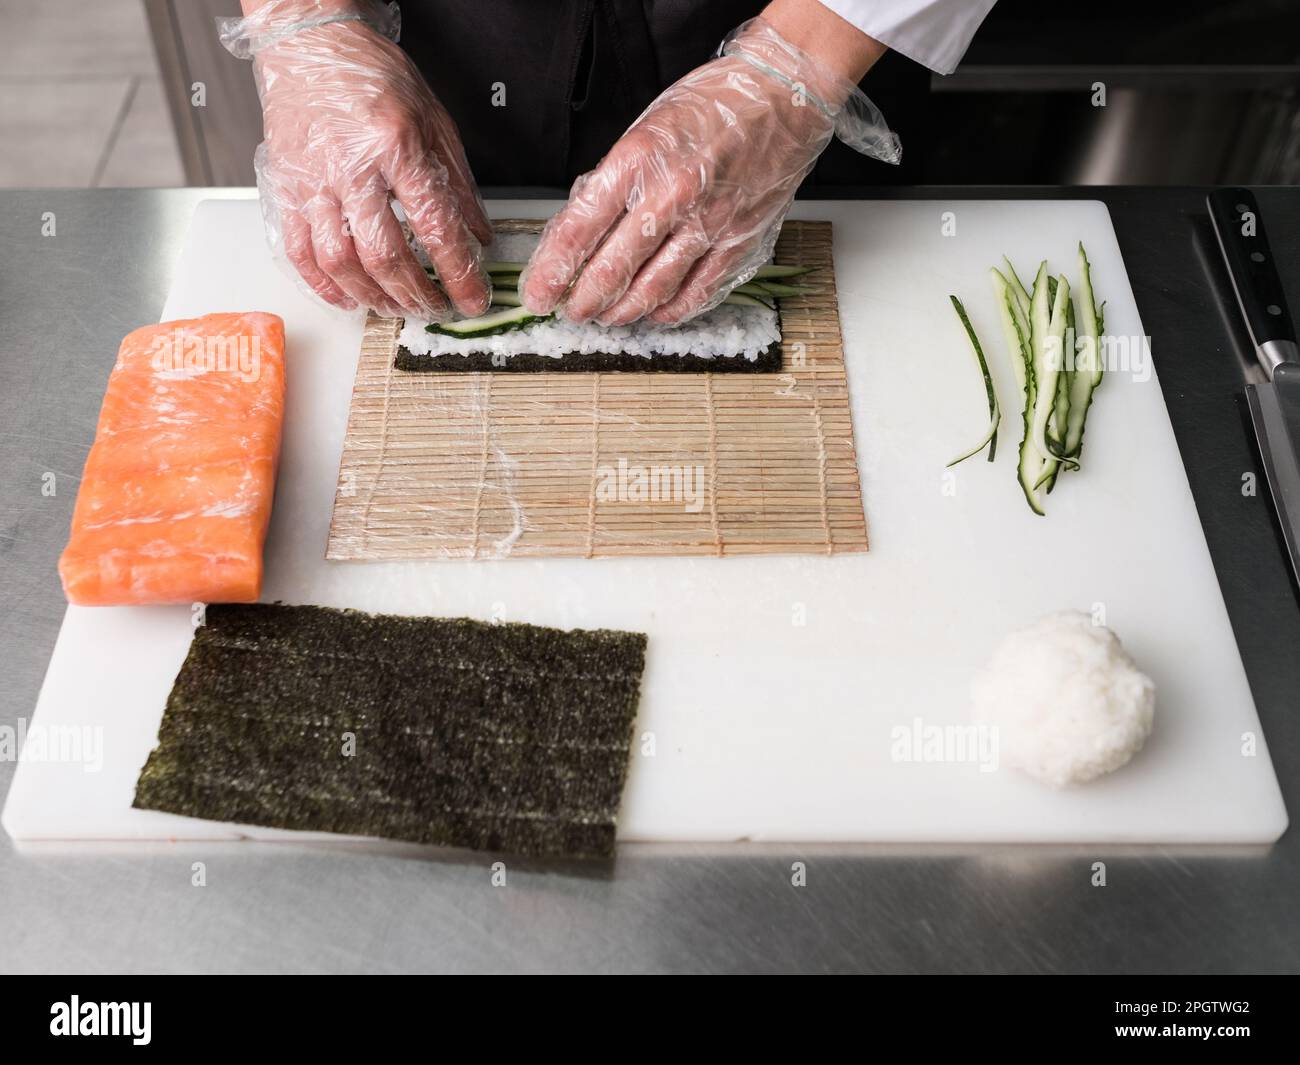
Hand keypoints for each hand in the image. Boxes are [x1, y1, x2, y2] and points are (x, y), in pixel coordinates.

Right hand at [236, 5, 491, 318]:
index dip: (458, 273)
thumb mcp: (434, 120)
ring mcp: (313, 180)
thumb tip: (479, 236)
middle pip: (385, 255)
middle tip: (435, 310)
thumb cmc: (371, 74)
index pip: (434, 226)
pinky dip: (323, 284)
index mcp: (396, 145)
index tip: (474, 300)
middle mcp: (351, 167)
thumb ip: (458, 183)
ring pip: (340, 261)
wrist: (309, 42)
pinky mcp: (285, 187)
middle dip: (416, 295)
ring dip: (373, 297)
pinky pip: (299, 250)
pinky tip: (348, 297)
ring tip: (397, 307)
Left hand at [522, 15, 895, 326]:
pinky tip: (654, 313)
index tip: (538, 294)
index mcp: (637, 161)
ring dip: (621, 311)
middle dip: (583, 301)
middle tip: (571, 311)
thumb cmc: (712, 108)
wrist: (781, 97)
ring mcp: (708, 224)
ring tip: (605, 315)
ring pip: (652, 290)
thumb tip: (579, 227)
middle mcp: (671, 195)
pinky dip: (670, 310)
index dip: (552, 272)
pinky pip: (696, 292)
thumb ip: (611, 181)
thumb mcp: (644, 129)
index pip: (580, 231)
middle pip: (611, 270)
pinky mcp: (738, 243)